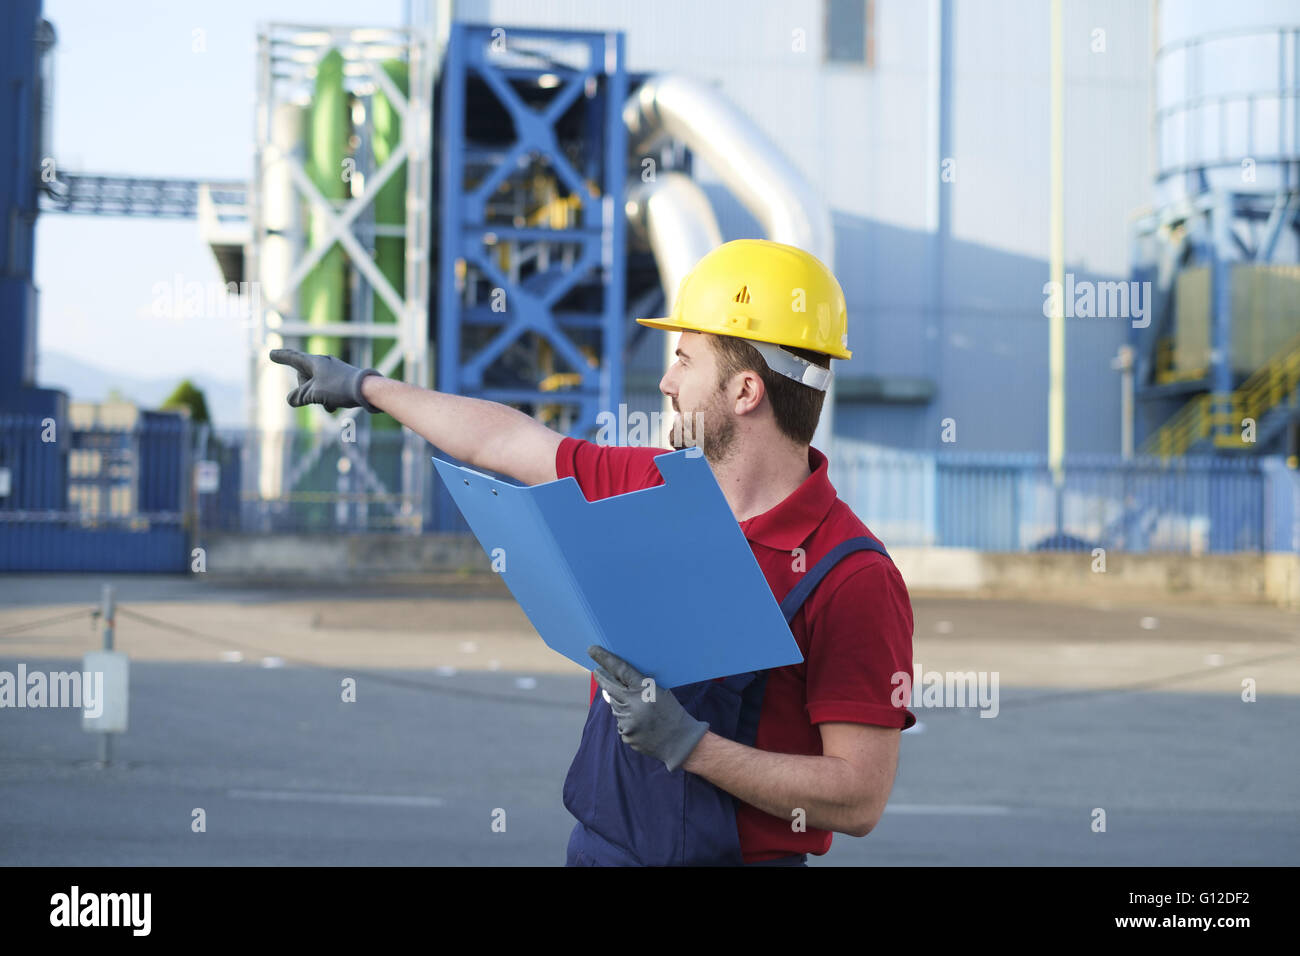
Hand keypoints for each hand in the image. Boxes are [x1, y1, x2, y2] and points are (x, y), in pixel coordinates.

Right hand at [269, 348, 381, 412]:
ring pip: (316, 385)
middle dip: (305, 389)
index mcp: (314, 362)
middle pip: (304, 376)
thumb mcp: (314, 394)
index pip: (293, 358)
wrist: (367, 390)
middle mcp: (323, 363)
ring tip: (329, 401)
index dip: (281, 357)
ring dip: (318, 397)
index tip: (271, 354)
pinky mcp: (341, 379)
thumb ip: (299, 397)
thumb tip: (290, 401)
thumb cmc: (339, 388)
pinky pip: (327, 389)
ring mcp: (333, 370)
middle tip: (314, 396)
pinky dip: (327, 398)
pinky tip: (335, 406)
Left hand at [588, 645, 708, 772]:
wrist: (681, 742)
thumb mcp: (661, 693)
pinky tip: (641, 724)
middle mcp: (634, 705)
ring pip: (615, 707)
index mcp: (646, 690)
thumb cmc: (672, 713)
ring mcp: (629, 722)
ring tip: (639, 709)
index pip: (621, 670)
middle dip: (602, 678)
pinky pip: (621, 723)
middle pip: (610, 687)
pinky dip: (627, 721)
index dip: (605, 659)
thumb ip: (637, 687)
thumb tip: (610, 686)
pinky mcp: (627, 735)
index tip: (592, 650)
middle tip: (596, 670)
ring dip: (621, 703)